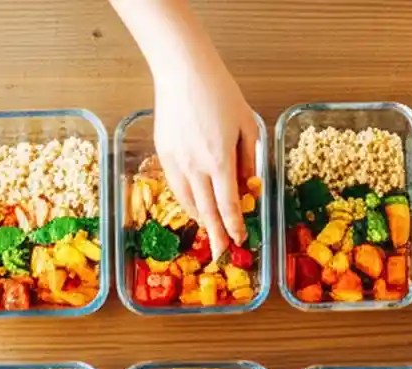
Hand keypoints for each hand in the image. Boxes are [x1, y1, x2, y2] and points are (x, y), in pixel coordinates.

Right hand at [152, 54, 258, 261]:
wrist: (183, 71)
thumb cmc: (220, 93)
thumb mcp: (247, 124)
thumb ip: (249, 158)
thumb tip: (249, 185)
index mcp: (220, 160)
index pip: (229, 204)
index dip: (235, 225)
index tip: (241, 239)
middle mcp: (196, 166)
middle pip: (207, 211)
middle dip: (216, 235)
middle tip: (221, 254)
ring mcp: (176, 161)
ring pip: (187, 201)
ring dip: (200, 220)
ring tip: (209, 232)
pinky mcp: (162, 153)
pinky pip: (175, 186)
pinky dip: (185, 201)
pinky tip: (192, 206)